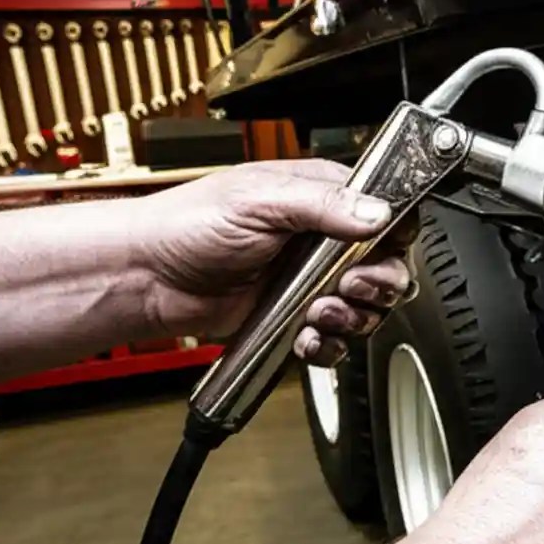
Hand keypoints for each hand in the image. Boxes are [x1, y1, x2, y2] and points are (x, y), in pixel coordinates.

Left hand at [132, 160, 413, 364]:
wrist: (149, 278)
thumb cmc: (189, 225)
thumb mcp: (259, 200)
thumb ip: (323, 203)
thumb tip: (377, 212)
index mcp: (324, 198)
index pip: (389, 212)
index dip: (394, 235)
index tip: (379, 248)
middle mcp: (326, 240)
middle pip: (389, 267)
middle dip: (376, 284)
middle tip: (348, 284)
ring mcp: (315, 281)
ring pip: (369, 308)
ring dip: (352, 317)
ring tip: (318, 311)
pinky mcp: (299, 317)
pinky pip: (338, 340)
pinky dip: (329, 345)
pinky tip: (306, 335)